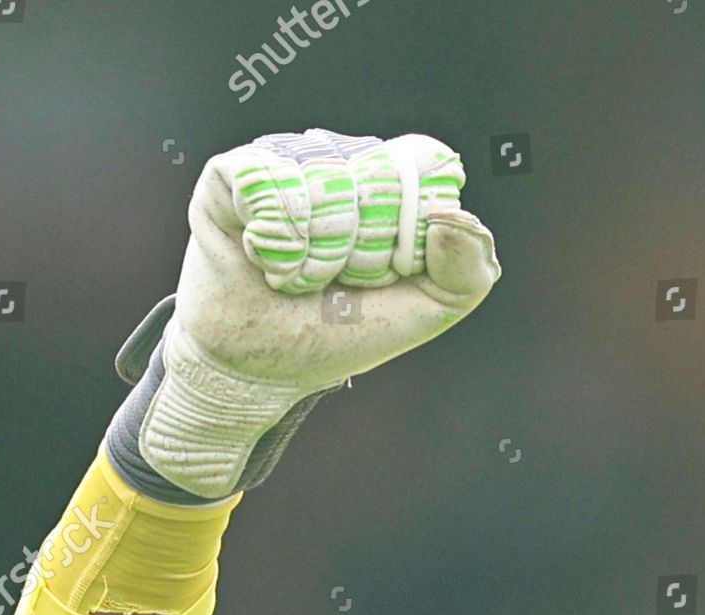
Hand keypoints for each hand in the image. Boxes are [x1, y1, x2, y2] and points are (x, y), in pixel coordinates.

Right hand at [140, 128, 499, 498]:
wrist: (264, 365)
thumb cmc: (342, 330)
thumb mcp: (428, 310)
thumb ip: (469, 272)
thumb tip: (451, 215)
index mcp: (393, 184)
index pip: (421, 169)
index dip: (404, 231)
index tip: (384, 273)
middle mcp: (344, 160)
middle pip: (373, 175)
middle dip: (359, 248)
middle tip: (336, 278)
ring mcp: (289, 160)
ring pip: (320, 175)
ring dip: (314, 248)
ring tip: (299, 273)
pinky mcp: (234, 172)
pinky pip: (263, 176)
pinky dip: (272, 232)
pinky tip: (267, 256)